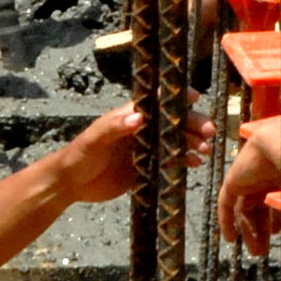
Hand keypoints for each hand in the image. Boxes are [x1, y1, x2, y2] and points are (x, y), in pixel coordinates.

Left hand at [56, 97, 213, 204]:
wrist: (71, 184)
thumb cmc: (80, 154)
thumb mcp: (95, 139)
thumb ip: (114, 126)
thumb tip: (139, 116)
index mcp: (130, 116)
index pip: (157, 101)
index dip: (176, 97)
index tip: (195, 97)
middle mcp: (141, 129)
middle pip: (172, 122)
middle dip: (192, 123)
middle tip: (209, 131)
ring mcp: (145, 149)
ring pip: (175, 141)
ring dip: (192, 142)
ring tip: (205, 149)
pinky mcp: (146, 168)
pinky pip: (169, 162)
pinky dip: (183, 161)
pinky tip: (195, 164)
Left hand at [218, 117, 280, 256]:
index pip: (280, 197)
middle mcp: (269, 170)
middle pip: (262, 204)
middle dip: (263, 229)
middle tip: (266, 250)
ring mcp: (250, 172)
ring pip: (246, 206)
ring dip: (249, 230)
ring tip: (256, 252)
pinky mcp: (234, 178)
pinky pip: (226, 202)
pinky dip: (226, 221)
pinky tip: (230, 239)